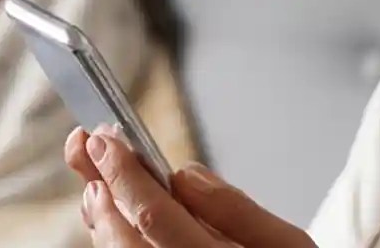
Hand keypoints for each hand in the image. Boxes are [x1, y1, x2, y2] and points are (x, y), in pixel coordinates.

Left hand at [64, 126, 316, 246]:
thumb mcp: (288, 246)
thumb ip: (238, 210)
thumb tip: (188, 175)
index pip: (153, 214)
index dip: (123, 173)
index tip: (104, 140)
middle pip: (122, 239)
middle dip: (103, 191)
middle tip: (91, 150)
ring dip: (101, 218)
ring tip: (99, 184)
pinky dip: (112, 240)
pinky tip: (111, 222)